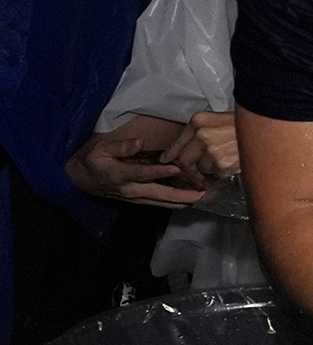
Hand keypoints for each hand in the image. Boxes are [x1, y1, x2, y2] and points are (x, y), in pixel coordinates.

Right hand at [65, 135, 204, 206]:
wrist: (79, 179)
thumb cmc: (91, 160)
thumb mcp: (100, 149)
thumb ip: (120, 147)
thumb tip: (139, 142)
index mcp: (118, 174)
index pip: (141, 174)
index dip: (158, 171)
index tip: (175, 168)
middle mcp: (129, 189)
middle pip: (158, 193)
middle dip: (181, 195)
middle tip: (201, 194)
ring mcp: (134, 196)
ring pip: (161, 201)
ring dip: (181, 201)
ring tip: (201, 198)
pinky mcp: (138, 199)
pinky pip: (158, 202)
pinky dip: (174, 201)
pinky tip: (189, 199)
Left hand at [161, 111, 239, 183]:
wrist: (268, 127)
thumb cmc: (245, 123)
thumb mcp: (218, 120)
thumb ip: (199, 133)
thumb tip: (178, 152)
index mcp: (199, 121)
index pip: (177, 143)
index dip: (171, 154)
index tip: (167, 161)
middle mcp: (202, 135)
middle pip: (184, 160)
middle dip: (190, 169)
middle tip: (197, 172)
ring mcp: (212, 151)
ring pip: (201, 169)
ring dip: (209, 169)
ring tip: (224, 160)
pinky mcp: (222, 164)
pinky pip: (216, 174)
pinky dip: (223, 172)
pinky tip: (232, 161)